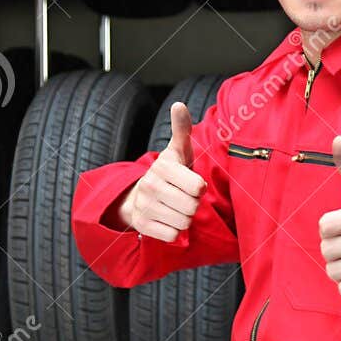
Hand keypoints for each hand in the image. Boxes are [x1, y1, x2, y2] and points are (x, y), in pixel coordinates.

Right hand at [118, 101, 207, 241]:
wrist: (141, 194)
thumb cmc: (170, 172)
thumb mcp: (178, 151)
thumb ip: (181, 130)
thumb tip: (179, 105)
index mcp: (163, 167)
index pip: (197, 188)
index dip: (199, 188)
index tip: (192, 183)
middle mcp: (150, 185)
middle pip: (193, 207)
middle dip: (193, 204)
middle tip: (183, 197)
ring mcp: (144, 206)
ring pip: (184, 223)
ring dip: (185, 218)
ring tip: (176, 207)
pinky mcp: (142, 225)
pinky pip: (173, 236)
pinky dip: (175, 231)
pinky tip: (168, 219)